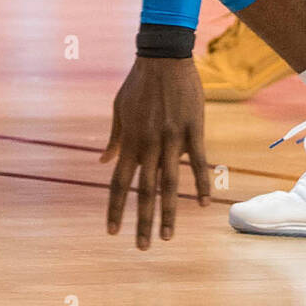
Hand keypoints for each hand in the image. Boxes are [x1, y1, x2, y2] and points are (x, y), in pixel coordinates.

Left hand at [101, 56, 209, 248]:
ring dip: (168, 212)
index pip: (118, 182)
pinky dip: (200, 184)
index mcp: (130, 139)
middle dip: (141, 221)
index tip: (112, 231)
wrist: (162, 57)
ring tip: (167, 237)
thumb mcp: (118, 109)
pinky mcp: (193, 129)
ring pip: (169, 183)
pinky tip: (202, 205)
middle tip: (141, 247)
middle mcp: (148, 143)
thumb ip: (114, 139)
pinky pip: (197, 162)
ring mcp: (171, 137)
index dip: (115, 208)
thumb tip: (102, 162)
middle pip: (143, 190)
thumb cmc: (137, 84)